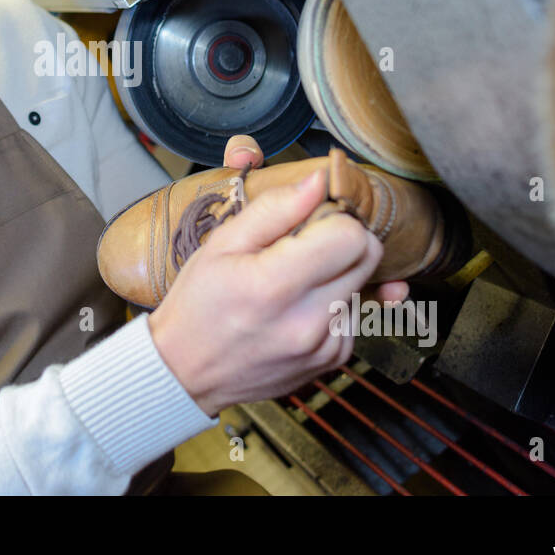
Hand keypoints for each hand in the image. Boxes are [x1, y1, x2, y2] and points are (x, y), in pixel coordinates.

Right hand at [149, 135, 409, 415]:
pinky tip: (299, 305)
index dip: (335, 218)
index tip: (312, 220)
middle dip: (342, 239)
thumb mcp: (222, 244)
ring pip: (364, 283)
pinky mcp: (333, 359)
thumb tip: (319, 182)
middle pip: (367, 256)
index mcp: (275, 285)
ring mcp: (325, 345)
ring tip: (293, 281)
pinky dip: (334, 301)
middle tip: (304, 244)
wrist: (187, 372)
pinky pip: (354, 313)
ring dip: (339, 272)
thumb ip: (275, 208)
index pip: (350, 236)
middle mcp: (307, 321)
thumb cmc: (198, 304)